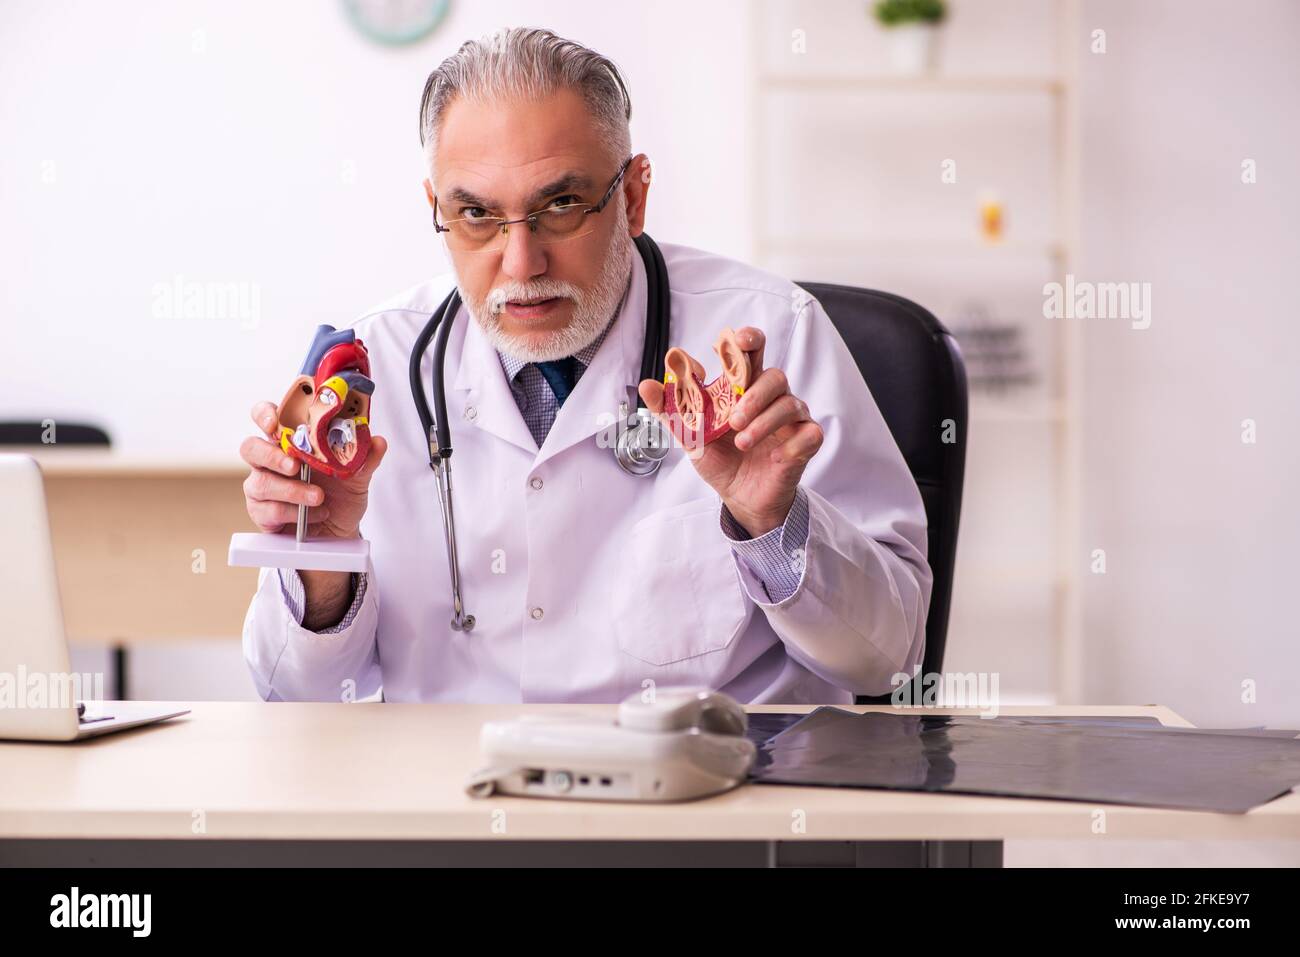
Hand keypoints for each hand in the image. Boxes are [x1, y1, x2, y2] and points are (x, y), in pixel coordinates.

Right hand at [239, 401, 387, 540]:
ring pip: (261, 482)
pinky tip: (315, 514)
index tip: (274, 422)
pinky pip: (268, 510)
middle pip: (251, 447)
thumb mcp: (357, 476)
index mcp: (291, 442)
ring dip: (293, 491)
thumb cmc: (340, 495)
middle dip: (272, 456)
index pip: (267, 418)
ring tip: (318, 497)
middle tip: (295, 466)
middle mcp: (271, 461)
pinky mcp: (262, 512)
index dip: (264, 415)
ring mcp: (263, 485)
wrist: (340, 531)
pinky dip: (294, 512)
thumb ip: (365, 458)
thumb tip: (378, 441)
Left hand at [638, 327, 822, 536]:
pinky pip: (809, 432)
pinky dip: (791, 443)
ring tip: (742, 443)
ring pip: (790, 404)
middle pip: (774, 376)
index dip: (750, 340)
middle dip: (753, 395)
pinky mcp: (805, 442)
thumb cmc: (720, 460)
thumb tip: (646, 385)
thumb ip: (670, 409)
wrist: (739, 498)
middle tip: (734, 419)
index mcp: (744, 388)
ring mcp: (791, 420)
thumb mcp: (690, 436)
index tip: (740, 340)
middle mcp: (771, 398)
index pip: (752, 353)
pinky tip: (774, 456)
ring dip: (764, 422)